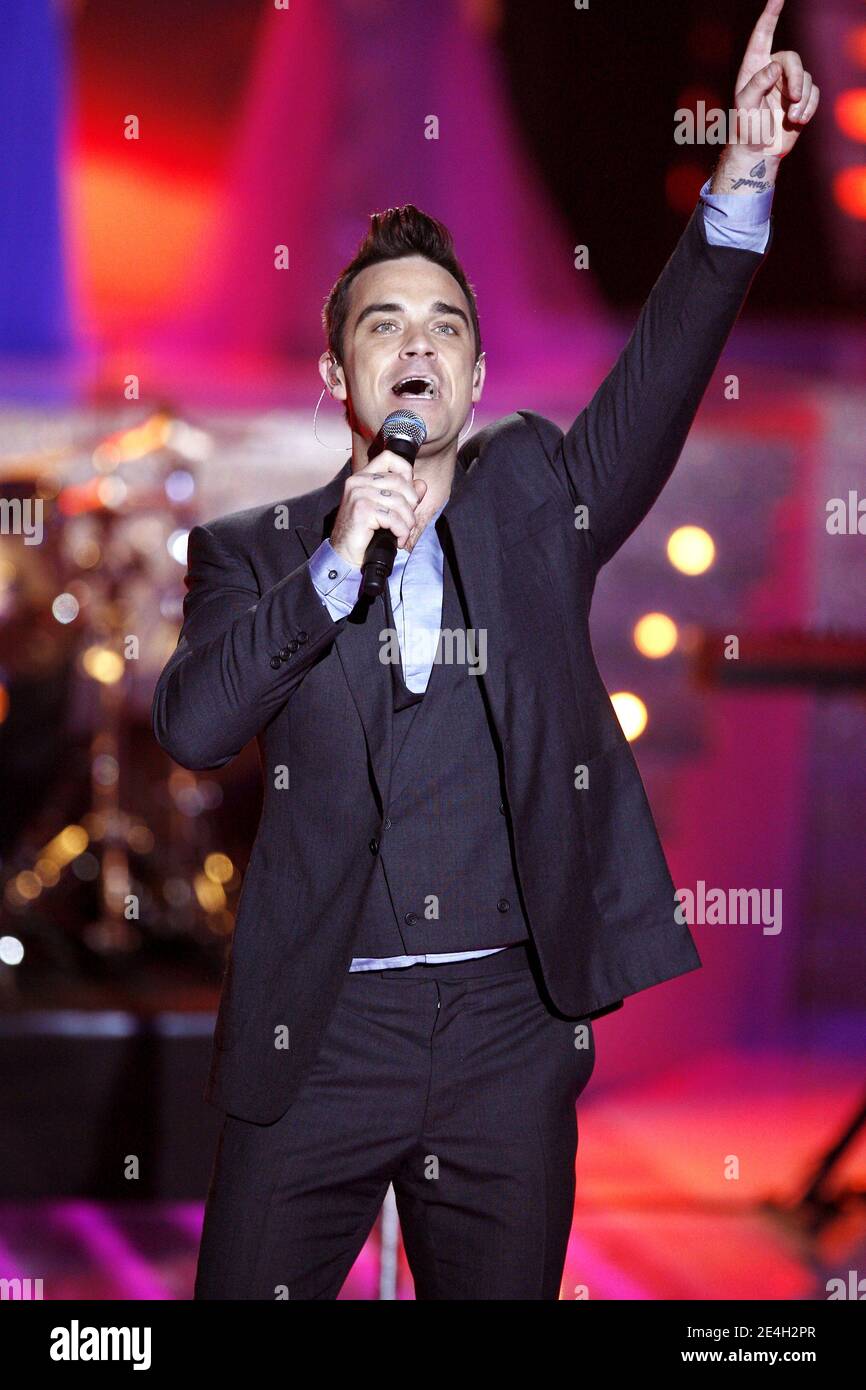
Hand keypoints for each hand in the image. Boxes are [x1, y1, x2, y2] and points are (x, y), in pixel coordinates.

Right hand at [329, 451, 427, 566]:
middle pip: (400, 481)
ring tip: (403, 532)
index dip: (406, 471)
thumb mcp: (386, 510)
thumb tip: (421, 485)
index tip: (408, 492)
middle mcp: (358, 481)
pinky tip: (398, 540)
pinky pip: (394, 518)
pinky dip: (401, 531)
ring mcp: (358, 494)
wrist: (345, 554)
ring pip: (399, 501)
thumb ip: (404, 495)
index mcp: (362, 477)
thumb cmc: (364, 533)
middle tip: (407, 520)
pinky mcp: (362, 510)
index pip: (388, 457)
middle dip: (411, 503)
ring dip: (408, 521)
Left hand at [713, 0, 819, 190]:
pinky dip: (808, 107)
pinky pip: (814, 93)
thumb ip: (756, 84)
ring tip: (792, 118)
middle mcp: (771, 71)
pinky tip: (797, 120)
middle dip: (796, 78)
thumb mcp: (744, 107)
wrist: (758, 152)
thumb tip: (774, 68)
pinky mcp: (801, 98)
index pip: (763, 35)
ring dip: (802, 100)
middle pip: (793, 59)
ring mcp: (787, 84)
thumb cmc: (745, 130)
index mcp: (753, 67)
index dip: (771, 14)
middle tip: (793, 98)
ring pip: (806, 78)